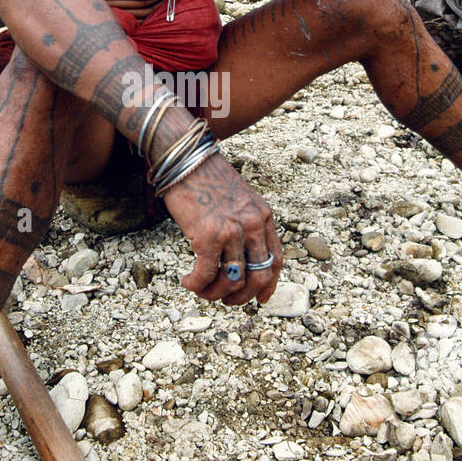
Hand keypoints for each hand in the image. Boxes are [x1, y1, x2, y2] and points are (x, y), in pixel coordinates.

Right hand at [160, 151, 282, 305]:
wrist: (186, 159)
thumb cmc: (208, 179)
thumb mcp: (240, 201)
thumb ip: (246, 225)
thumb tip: (240, 258)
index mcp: (264, 217)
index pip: (275, 260)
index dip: (268, 284)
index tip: (259, 298)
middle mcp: (253, 225)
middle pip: (258, 276)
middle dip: (242, 296)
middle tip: (226, 301)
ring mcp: (232, 231)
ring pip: (232, 280)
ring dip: (216, 294)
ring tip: (202, 290)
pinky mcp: (209, 236)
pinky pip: (206, 274)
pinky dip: (196, 285)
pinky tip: (188, 282)